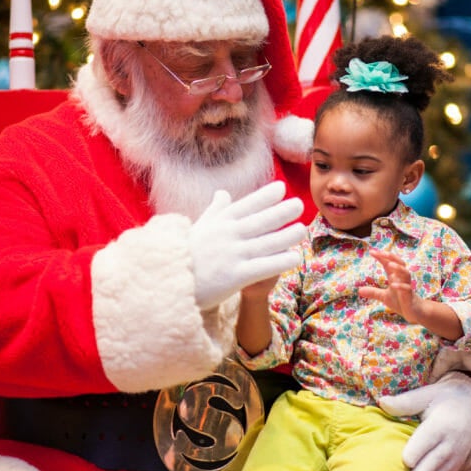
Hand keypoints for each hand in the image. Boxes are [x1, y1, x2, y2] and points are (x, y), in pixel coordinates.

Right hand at [189, 181, 305, 309]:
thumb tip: (223, 193)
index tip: (281, 188)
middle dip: (282, 211)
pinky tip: (296, 257)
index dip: (265, 196)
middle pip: (261, 220)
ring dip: (287, 235)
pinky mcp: (235, 276)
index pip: (246, 205)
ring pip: (267, 242)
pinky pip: (264, 266)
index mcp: (219, 222)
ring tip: (303, 230)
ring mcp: (232, 255)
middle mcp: (228, 235)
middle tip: (300, 204)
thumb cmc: (183, 254)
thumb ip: (215, 211)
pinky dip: (281, 261)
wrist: (168, 282)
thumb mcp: (198, 227)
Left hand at [358, 248, 421, 323]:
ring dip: (398, 269)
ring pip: (405, 273)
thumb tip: (359, 290)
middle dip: (391, 257)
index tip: (372, 251)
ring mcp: (407, 286)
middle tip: (382, 253)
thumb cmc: (400, 301)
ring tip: (390, 265)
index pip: (388, 264)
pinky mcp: (410, 295)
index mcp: (395, 277)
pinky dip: (400, 286)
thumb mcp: (384, 296)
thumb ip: (373, 292)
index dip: (381, 257)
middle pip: (399, 263)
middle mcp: (402, 278)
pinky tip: (393, 285)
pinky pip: (406, 288)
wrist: (413, 312)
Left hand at [378, 372, 470, 470]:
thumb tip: (382, 403)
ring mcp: (455, 458)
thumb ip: (404, 402)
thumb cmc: (441, 398)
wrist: (470, 406)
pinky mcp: (456, 467)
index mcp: (440, 425)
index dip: (412, 454)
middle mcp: (450, 444)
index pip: (425, 443)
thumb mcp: (425, 395)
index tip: (402, 460)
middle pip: (432, 465)